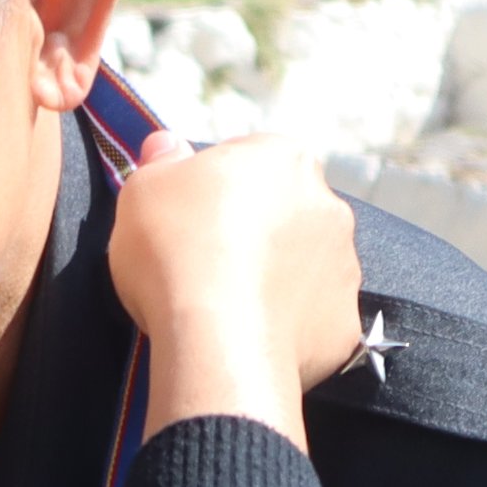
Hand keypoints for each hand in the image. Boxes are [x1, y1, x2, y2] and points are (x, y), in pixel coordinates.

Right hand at [107, 139, 360, 449]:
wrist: (216, 341)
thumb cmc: (176, 252)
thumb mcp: (142, 189)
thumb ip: (160, 160)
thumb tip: (166, 144)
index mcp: (281, 157)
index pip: (246, 160)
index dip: (211, 190)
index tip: (186, 219)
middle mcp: (326, 203)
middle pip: (282, 210)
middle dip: (252, 231)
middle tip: (203, 262)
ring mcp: (343, 265)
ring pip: (303, 264)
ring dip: (274, 276)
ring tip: (226, 305)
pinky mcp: (344, 321)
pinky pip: (313, 317)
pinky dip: (287, 324)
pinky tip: (250, 334)